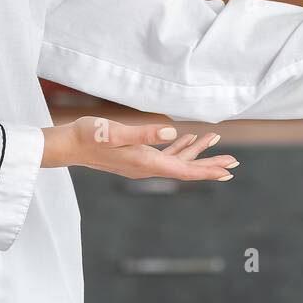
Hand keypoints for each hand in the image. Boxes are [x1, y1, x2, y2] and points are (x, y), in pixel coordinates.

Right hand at [41, 116, 237, 181]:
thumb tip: (173, 133)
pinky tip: (186, 139)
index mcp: (146, 162)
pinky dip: (179, 147)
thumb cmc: (89, 135)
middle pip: (186, 168)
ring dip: (197, 153)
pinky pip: (164, 154)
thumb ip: (144, 133)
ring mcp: (141, 162)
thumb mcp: (116, 131)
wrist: (68, 145)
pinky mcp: (135, 156)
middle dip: (210, 164)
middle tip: (234, 162)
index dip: (208, 170)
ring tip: (217, 143)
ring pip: (177, 161)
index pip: (185, 171)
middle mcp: (147, 166)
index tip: (229, 171)